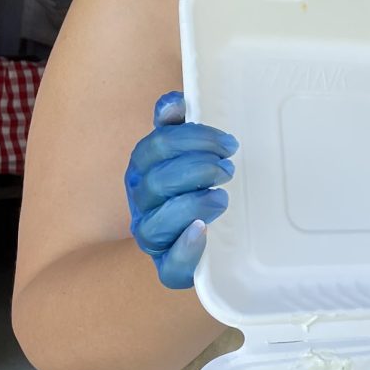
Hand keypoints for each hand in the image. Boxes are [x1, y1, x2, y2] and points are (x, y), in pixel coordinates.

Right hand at [123, 91, 237, 289]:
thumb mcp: (181, 156)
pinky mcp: (169, 268)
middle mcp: (140, 203)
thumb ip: (175, 127)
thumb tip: (175, 101)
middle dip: (199, 169)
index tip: (228, 144)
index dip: (193, 139)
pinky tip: (202, 232)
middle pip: (159, 180)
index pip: (156, 146)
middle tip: (229, 169)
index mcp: (141, 170)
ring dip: (194, 204)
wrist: (193, 240)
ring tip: (222, 198)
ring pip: (158, 221)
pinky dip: (186, 248)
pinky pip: (170, 265)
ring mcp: (151, 236)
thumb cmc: (188, 188)